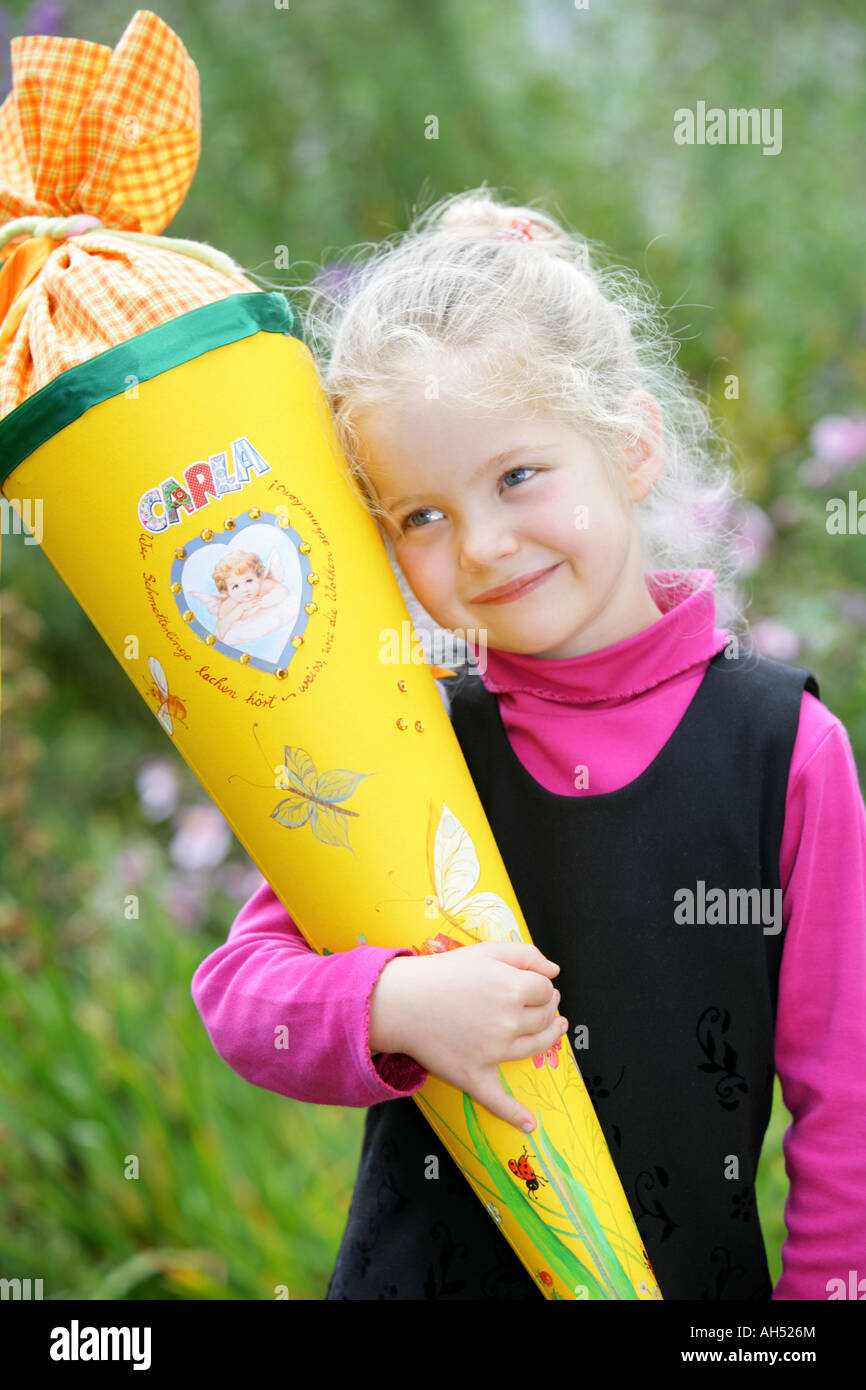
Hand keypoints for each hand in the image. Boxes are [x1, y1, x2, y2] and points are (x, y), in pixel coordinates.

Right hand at [369, 941, 565, 1131]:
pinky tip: (529, 1123)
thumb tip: (554, 971)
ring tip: (555, 1029)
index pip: (546, 990)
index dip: (544, 987)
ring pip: (536, 1048)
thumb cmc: (440, 973)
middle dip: (549, 1008)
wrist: (399, 1002)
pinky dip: (515, 1115)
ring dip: (550, 1038)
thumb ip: (524, 954)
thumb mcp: (484, 951)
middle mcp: (507, 1022)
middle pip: (545, 1017)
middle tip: (544, 1003)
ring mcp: (493, 1052)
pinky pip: (498, 1101)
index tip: (535, 986)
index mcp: (511, 988)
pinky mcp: (474, 1076)